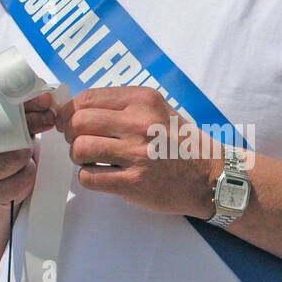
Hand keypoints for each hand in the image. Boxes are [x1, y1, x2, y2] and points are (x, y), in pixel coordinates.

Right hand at [0, 92, 57, 209]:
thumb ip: (14, 105)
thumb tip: (43, 96)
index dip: (19, 102)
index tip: (43, 100)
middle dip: (28, 123)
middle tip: (47, 119)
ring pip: (10, 158)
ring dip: (27, 151)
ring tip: (28, 148)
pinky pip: (19, 181)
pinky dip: (29, 173)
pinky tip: (25, 168)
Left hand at [55, 87, 220, 216]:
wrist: (210, 176)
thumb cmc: (182, 142)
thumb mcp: (160, 109)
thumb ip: (124, 105)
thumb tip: (79, 109)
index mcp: (143, 100)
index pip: (88, 98)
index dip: (71, 111)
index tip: (71, 121)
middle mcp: (140, 124)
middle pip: (79, 122)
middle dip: (70, 133)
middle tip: (78, 141)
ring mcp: (137, 154)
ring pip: (80, 149)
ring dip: (77, 156)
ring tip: (90, 159)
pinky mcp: (133, 183)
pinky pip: (89, 177)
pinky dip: (87, 176)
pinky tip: (101, 174)